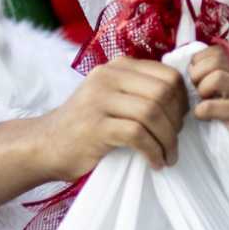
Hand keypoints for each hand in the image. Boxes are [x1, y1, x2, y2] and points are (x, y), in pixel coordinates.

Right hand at [39, 58, 188, 175]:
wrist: (46, 145)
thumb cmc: (85, 125)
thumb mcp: (112, 96)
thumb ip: (139, 91)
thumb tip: (182, 102)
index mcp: (118, 67)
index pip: (167, 75)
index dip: (183, 100)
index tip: (181, 121)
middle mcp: (108, 76)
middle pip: (163, 92)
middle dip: (176, 121)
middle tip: (174, 142)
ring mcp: (100, 100)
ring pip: (152, 113)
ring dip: (167, 140)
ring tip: (168, 156)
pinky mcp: (95, 126)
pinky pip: (138, 135)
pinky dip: (153, 151)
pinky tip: (155, 163)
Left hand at [190, 46, 228, 159]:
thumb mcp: (225, 92)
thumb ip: (213, 76)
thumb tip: (187, 66)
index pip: (218, 50)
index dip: (201, 60)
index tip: (195, 76)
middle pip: (217, 59)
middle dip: (198, 73)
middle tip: (197, 90)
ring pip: (216, 77)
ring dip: (202, 90)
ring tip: (203, 101)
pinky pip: (210, 105)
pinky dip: (200, 111)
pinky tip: (204, 117)